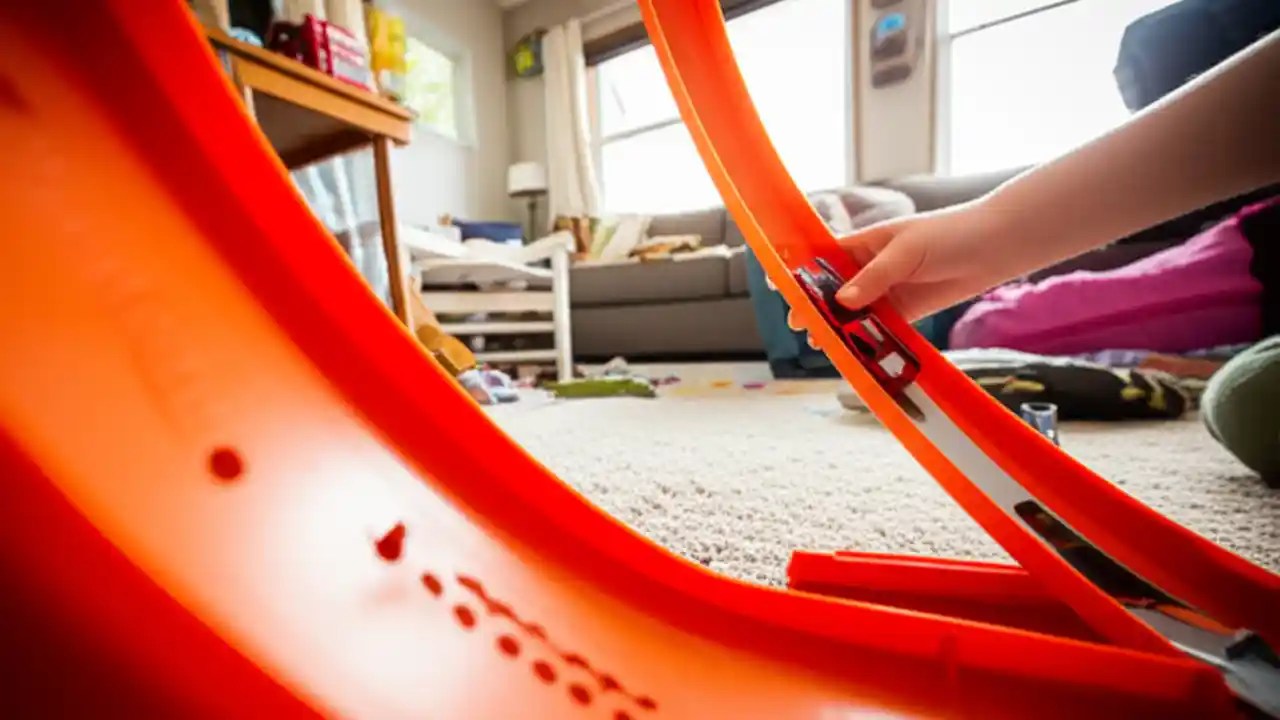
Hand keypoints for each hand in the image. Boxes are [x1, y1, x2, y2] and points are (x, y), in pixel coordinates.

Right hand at [788, 200, 1019, 337]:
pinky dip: (866, 340)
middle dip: (816, 307)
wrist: (996, 246)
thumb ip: (875, 277)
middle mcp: (870, 268)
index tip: (783, 291)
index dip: (802, 275)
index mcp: (863, 244)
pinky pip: (879, 328)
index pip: (822, 259)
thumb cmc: (949, 234)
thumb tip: (843, 301)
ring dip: (838, 328)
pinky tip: (853, 351)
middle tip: (801, 326)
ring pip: (854, 313)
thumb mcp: (907, 251)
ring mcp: (888, 290)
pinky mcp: (906, 311)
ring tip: (822, 343)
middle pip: (834, 291)